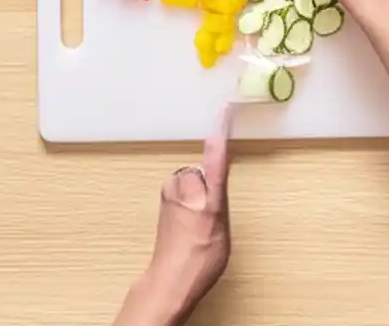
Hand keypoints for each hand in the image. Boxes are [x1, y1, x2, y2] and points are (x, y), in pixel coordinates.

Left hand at [114, 102, 233, 325]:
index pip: (216, 158)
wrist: (171, 279)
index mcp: (206, 197)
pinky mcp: (164, 201)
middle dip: (209, 185)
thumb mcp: (220, 226)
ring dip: (198, 194)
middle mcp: (185, 189)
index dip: (220, 133)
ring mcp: (171, 194)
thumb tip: (211, 176)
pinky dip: (190, 200)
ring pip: (192, 181)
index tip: (224, 109)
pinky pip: (184, 190)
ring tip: (200, 224)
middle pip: (203, 171)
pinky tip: (191, 225)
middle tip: (212, 215)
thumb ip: (217, 196)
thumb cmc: (200, 259)